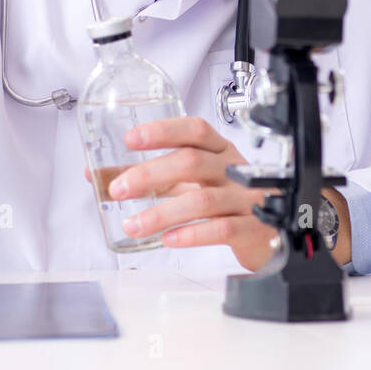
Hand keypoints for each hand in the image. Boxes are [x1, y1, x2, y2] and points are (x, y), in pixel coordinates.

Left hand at [86, 116, 282, 272]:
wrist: (272, 235)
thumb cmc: (228, 201)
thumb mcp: (191, 182)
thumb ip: (150, 178)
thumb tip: (98, 175)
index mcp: (220, 151)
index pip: (195, 130)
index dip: (163, 131)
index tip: (131, 138)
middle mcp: (233, 171)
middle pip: (192, 162)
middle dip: (151, 174)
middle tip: (120, 189)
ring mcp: (244, 200)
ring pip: (202, 200)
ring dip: (162, 212)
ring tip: (133, 225)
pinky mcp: (251, 228)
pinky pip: (221, 229)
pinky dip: (191, 234)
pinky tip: (169, 239)